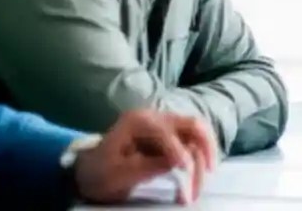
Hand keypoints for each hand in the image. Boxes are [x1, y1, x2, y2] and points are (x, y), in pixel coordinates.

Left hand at [74, 109, 215, 205]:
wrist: (91, 171)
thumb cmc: (100, 173)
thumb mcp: (117, 174)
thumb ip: (147, 167)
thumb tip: (179, 164)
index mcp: (137, 122)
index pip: (165, 132)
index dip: (178, 151)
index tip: (186, 173)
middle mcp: (155, 118)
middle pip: (192, 124)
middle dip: (205, 147)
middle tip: (210, 172)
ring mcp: (165, 126)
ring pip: (198, 133)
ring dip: (206, 156)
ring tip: (202, 182)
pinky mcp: (172, 137)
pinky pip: (194, 143)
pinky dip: (201, 158)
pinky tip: (197, 177)